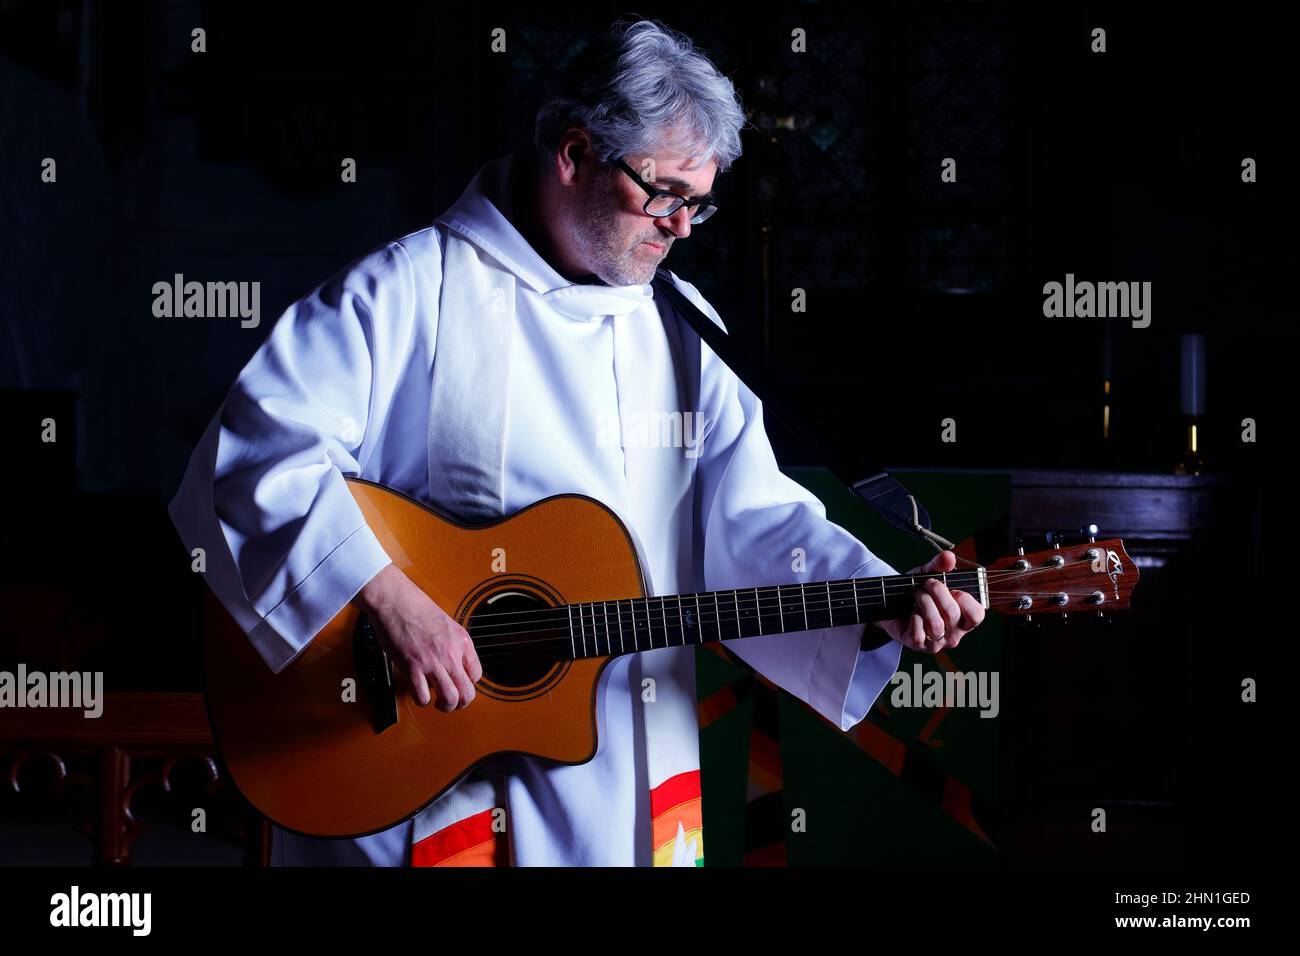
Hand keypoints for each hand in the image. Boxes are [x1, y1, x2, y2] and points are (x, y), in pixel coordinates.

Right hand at [353, 564, 482, 710]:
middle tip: (450, 702)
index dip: (467, 684)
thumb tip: (454, 663)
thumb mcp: (447, 624)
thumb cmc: (416, 608)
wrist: (395, 600)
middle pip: (467, 693)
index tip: (457, 683)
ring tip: (436, 702)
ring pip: (450, 699)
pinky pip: (422, 696)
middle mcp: (451, 653)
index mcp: (462, 642)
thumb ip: (452, 644)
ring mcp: (432, 662)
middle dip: (460, 703)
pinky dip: (421, 700)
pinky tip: (418, 692)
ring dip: (444, 707)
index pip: (476, 675)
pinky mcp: (412, 667)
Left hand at [871, 550, 984, 653]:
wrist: (892, 604)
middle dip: (937, 592)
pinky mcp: (918, 645)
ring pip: (936, 625)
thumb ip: (939, 565)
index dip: (965, 599)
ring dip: (923, 603)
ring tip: (916, 594)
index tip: (953, 588)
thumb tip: (948, 557)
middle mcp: (954, 634)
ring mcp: (937, 642)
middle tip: (926, 584)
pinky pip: (918, 633)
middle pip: (952, 614)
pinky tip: (911, 612)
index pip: (977, 615)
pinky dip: (913, 617)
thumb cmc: (918, 592)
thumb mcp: (928, 574)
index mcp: (963, 619)